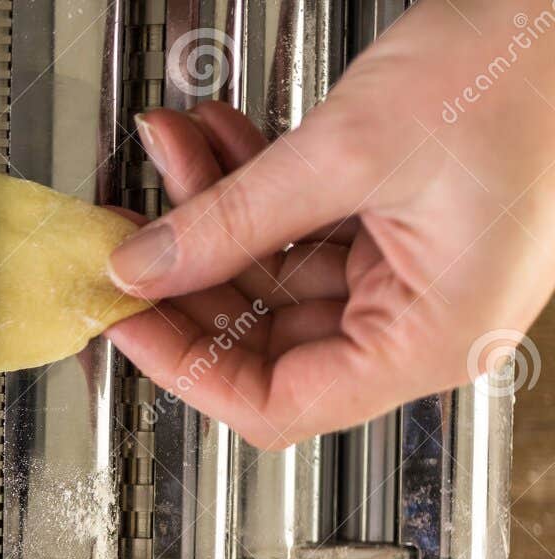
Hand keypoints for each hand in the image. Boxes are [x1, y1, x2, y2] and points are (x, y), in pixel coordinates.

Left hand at [105, 0, 554, 449]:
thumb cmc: (528, 71)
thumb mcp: (350, 151)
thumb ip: (232, 218)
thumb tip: (146, 265)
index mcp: (430, 339)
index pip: (278, 404)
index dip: (186, 369)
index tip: (128, 323)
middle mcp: (421, 322)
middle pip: (264, 340)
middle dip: (188, 274)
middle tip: (127, 237)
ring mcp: (410, 276)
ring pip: (273, 275)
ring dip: (213, 214)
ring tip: (171, 151)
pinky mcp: (399, 229)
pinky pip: (303, 230)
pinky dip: (254, 187)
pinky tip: (213, 141)